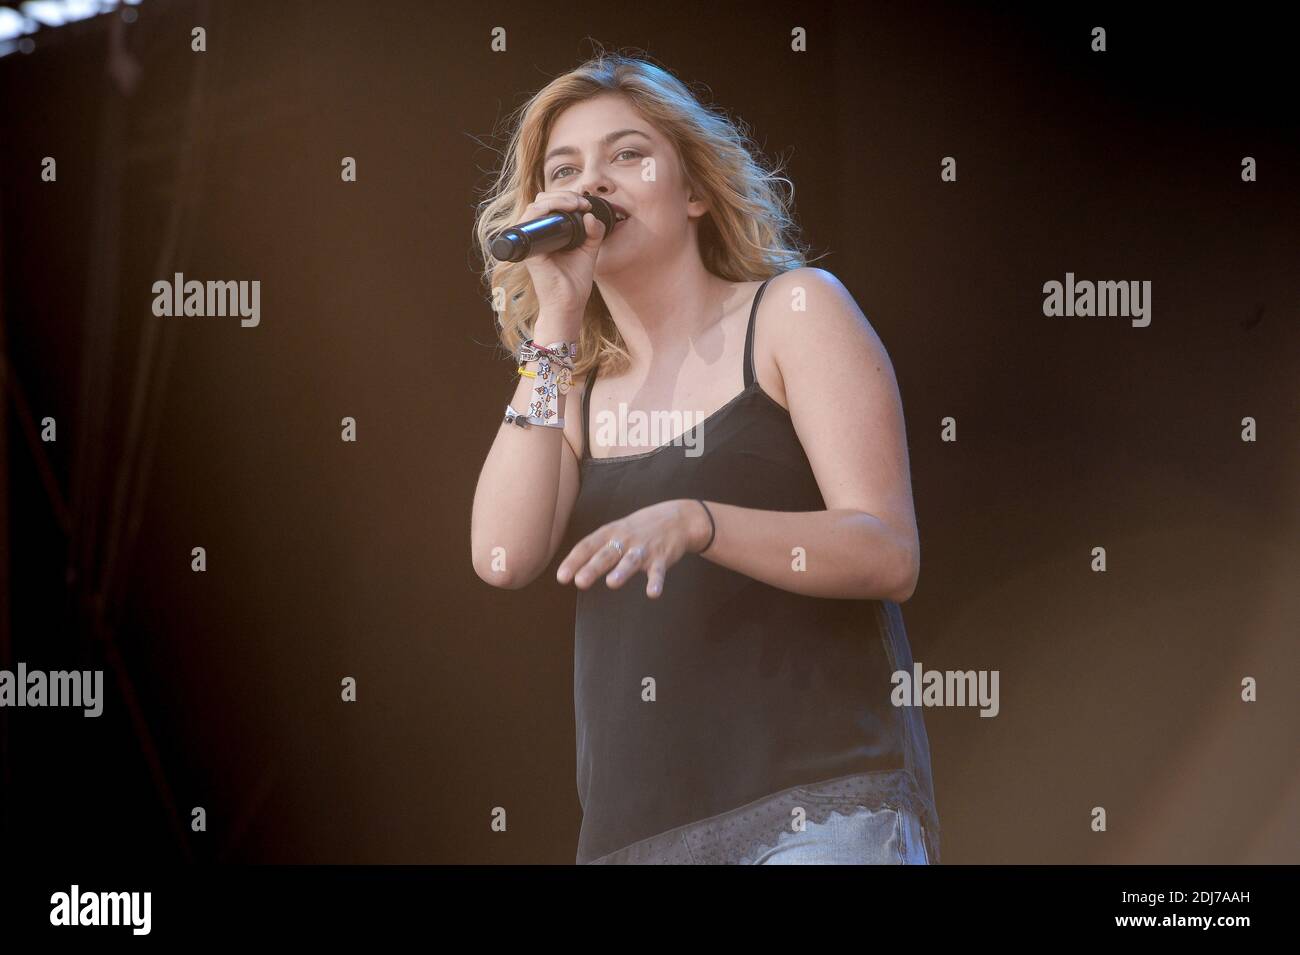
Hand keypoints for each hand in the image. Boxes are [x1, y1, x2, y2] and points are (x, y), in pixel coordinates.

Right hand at [519, 190, 606, 317]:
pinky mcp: (529, 249)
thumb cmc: (575, 282)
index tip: (587, 205)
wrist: (569, 304)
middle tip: (582, 203)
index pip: (549, 206)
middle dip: (563, 195)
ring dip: (557, 199)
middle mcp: (537, 236)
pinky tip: (566, 210)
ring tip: (577, 204)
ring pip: (535, 206)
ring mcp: (531, 242)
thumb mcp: (589, 251)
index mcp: (548, 235)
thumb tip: (590, 215)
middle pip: (541, 201)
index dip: (566, 198)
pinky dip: (546, 209)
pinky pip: (530, 220)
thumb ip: (593, 232)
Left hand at [556, 499, 711, 597]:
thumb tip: (570, 568)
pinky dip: (656, 582)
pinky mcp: (662, 557)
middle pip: (606, 554)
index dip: (574, 561)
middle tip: (579, 582)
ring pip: (631, 561)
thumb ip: (596, 548)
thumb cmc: (639, 528)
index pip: (588, 546)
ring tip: (612, 583)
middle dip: (593, 568)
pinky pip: (658, 571)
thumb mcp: (616, 530)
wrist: (678, 518)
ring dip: (622, 571)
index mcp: (611, 532)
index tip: (561, 577)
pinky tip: (652, 594)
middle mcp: (625, 539)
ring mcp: (644, 548)